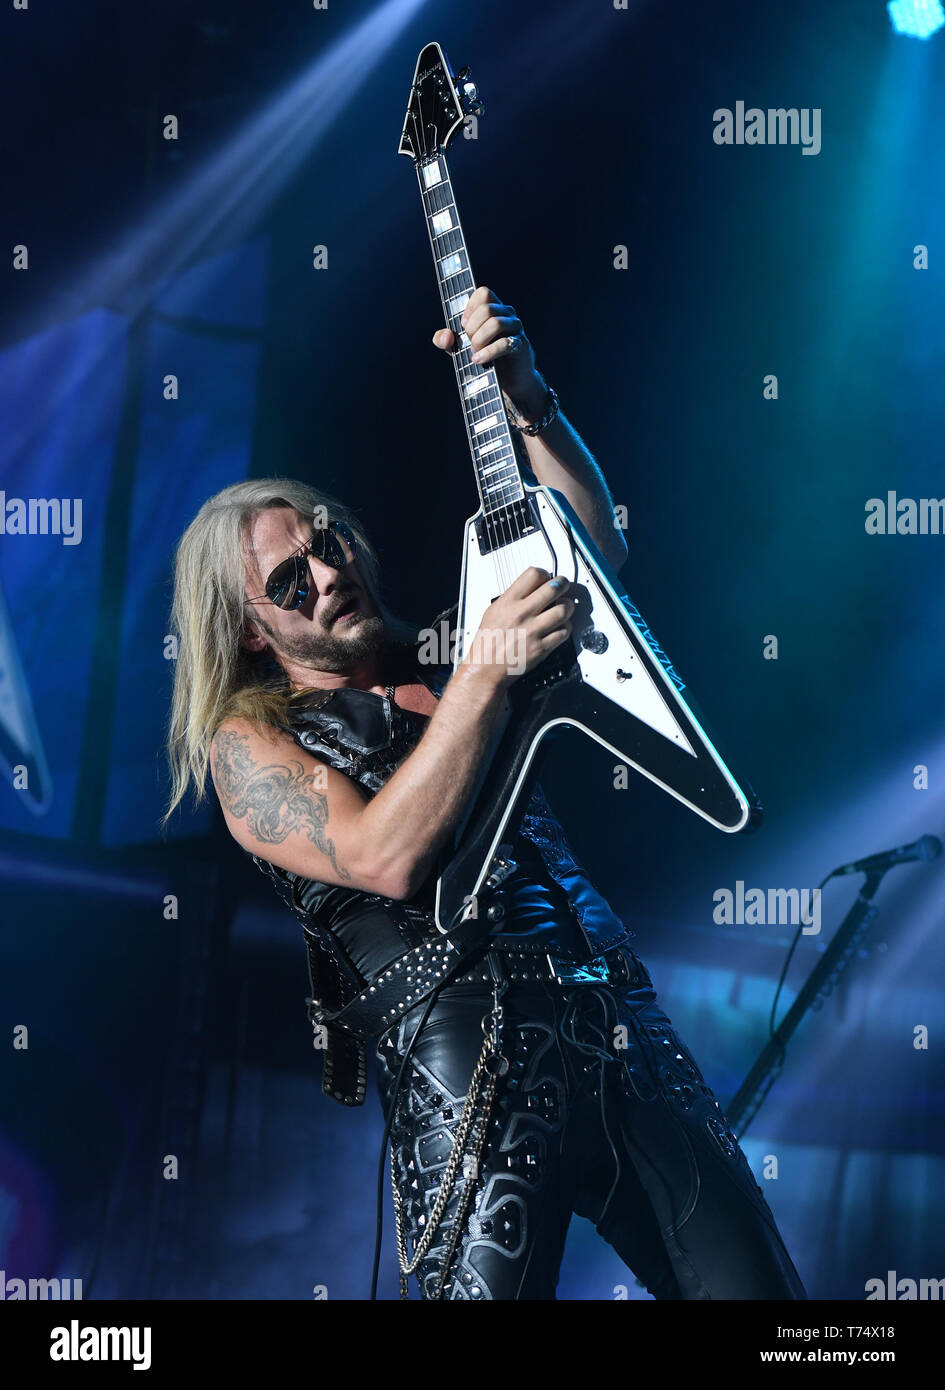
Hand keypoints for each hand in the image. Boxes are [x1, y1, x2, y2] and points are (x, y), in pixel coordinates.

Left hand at [432, 286, 545, 418]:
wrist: (510, 380)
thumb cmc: (486, 358)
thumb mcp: (459, 348)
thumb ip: (445, 340)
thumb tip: (446, 335)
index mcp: (494, 308)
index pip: (483, 293)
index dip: (470, 308)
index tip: (464, 326)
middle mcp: (507, 314)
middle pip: (486, 309)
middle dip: (472, 328)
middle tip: (469, 343)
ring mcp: (516, 329)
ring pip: (495, 323)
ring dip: (479, 340)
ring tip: (475, 353)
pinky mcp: (520, 345)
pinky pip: (503, 343)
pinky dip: (487, 353)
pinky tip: (478, 360)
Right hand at [460, 567, 573, 688]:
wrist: (485, 668)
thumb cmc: (487, 642)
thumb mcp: (493, 611)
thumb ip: (513, 598)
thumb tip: (532, 588)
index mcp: (508, 602)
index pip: (534, 574)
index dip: (544, 574)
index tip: (547, 577)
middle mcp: (521, 614)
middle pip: (553, 588)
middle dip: (563, 584)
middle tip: (564, 586)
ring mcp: (532, 631)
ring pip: (563, 609)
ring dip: (568, 606)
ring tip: (565, 606)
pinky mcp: (541, 647)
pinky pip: (564, 632)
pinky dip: (566, 627)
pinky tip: (560, 626)